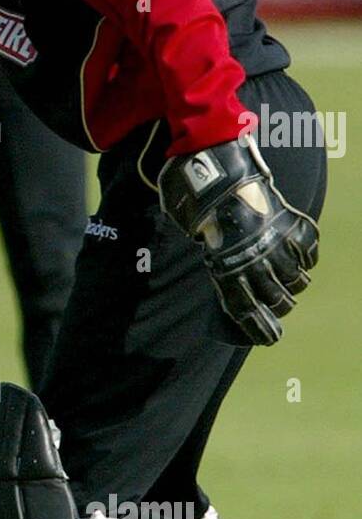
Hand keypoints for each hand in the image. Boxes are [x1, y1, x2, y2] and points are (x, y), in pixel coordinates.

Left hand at [159, 134, 318, 345]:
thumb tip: (244, 301)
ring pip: (298, 280)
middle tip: (278, 300)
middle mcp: (255, 263)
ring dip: (294, 280)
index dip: (260, 328)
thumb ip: (225, 274)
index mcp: (228, 271)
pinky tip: (297, 254)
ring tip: (286, 273)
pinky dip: (306, 257)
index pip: (247, 311)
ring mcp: (276, 246)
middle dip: (280, 304)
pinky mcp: (293, 228)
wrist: (222, 179)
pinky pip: (310, 254)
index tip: (271, 339)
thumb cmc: (208, 216)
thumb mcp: (208, 249)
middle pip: (279, 300)